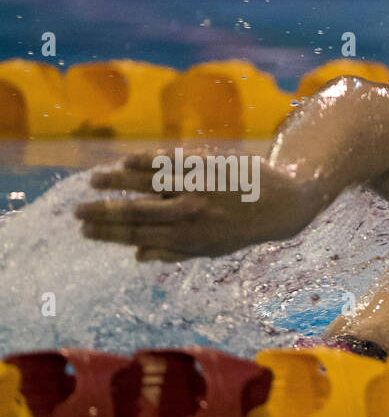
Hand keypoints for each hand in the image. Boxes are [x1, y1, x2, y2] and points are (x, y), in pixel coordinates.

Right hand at [75, 147, 321, 260]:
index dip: (109, 235)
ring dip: (117, 181)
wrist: (283, 203)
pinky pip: (171, 161)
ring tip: (94, 180)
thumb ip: (175, 252)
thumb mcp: (213, 249)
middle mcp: (191, 214)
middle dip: (103, 212)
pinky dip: (147, 161)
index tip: (84, 231)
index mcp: (189, 238)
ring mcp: (198, 187)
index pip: (138, 236)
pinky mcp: (207, 164)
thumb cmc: (243, 228)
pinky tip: (126, 161)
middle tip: (77, 210)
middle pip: (136, 213)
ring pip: (149, 183)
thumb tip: (136, 256)